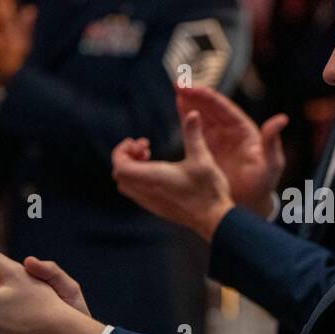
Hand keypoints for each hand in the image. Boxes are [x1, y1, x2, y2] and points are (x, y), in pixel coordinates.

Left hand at [111, 109, 235, 240]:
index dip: (122, 151)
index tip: (140, 141)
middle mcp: (147, 192)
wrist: (215, 220)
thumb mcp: (202, 158)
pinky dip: (140, 179)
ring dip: (133, 168)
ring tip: (151, 158)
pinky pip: (136, 192)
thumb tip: (193, 113)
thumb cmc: (208, 190)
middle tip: (146, 147)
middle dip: (127, 157)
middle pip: (119, 174)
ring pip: (126, 184)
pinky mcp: (157, 208)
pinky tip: (160, 173)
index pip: (119, 166)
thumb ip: (193, 135)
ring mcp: (151, 203)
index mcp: (153, 178)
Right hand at [175, 86, 286, 216]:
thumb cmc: (264, 183)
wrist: (251, 202)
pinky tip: (178, 103)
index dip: (209, 97)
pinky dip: (187, 115)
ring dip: (190, 101)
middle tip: (179, 83)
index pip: (224, 109)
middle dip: (196, 94)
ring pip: (202, 114)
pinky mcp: (208, 147)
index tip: (195, 88)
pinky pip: (196, 128)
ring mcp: (218, 137)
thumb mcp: (271, 163)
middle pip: (211, 107)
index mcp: (244, 130)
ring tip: (176, 88)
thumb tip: (281, 119)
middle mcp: (230, 130)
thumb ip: (272, 142)